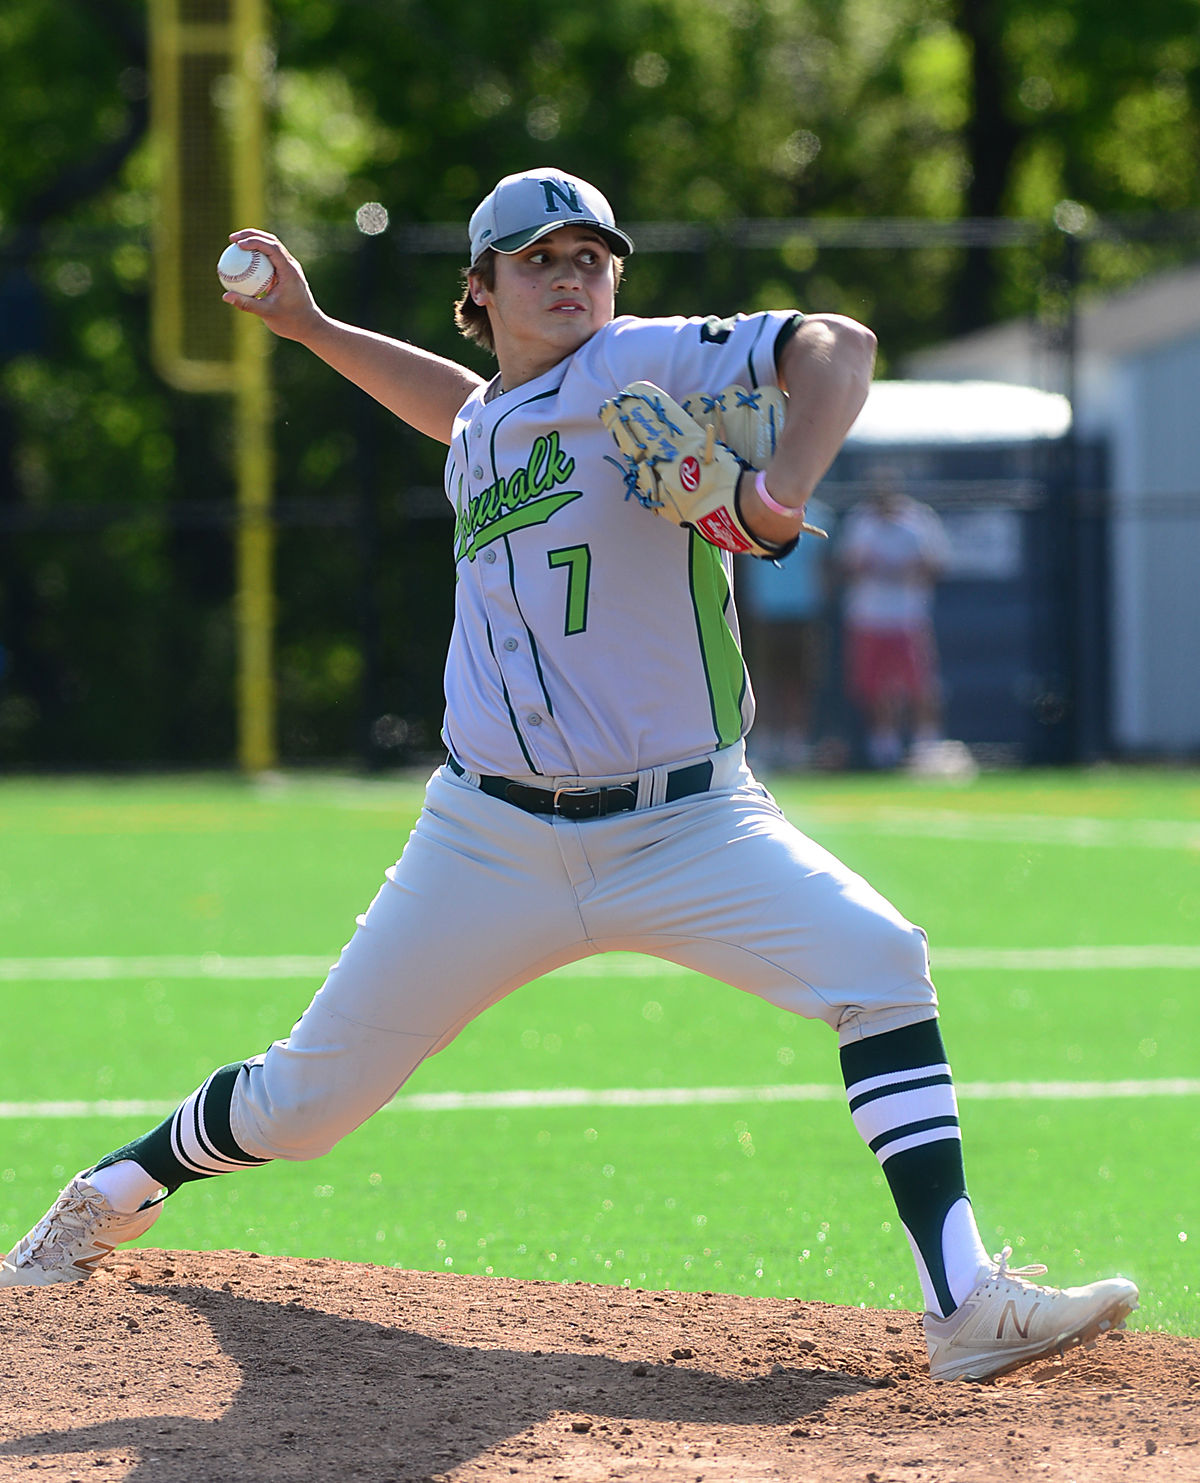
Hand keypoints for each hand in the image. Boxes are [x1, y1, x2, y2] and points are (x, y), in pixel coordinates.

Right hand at [220, 230, 323, 344]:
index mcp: (289, 271)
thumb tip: (225, 296)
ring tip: (234, 245)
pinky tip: (241, 263)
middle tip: (232, 239)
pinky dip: (256, 258)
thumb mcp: (267, 313)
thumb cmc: (291, 321)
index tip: (238, 245)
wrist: (309, 326)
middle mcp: (291, 266)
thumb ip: (247, 304)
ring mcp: (289, 269)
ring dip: (254, 243)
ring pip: (270, 249)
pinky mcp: (285, 275)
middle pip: (271, 241)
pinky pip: (269, 261)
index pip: (272, 248)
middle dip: (251, 235)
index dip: (254, 241)